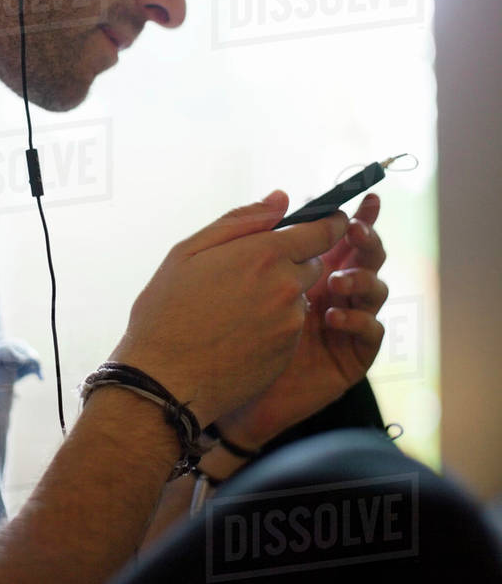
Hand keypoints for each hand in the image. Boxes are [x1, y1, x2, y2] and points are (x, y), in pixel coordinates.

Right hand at [110, 191, 348, 428]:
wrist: (164, 380)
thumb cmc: (167, 311)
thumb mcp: (189, 252)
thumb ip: (241, 221)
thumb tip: (281, 198)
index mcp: (264, 253)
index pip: (323, 230)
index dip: (331, 223)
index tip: (332, 221)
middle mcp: (287, 286)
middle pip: (313, 263)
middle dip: (294, 261)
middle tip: (252, 271)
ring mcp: (290, 322)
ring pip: (299, 297)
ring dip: (281, 294)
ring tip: (236, 307)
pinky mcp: (288, 352)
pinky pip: (291, 327)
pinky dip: (274, 324)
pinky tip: (239, 331)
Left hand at [212, 193, 387, 452]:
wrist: (208, 388)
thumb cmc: (213, 328)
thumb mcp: (220, 268)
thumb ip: (248, 229)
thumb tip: (283, 195)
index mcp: (303, 268)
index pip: (335, 234)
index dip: (348, 215)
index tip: (351, 199)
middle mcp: (329, 291)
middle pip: (365, 255)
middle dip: (366, 237)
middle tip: (353, 229)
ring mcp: (342, 323)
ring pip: (375, 289)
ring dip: (362, 277)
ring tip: (335, 280)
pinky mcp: (348, 357)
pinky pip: (371, 332)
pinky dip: (359, 318)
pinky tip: (332, 315)